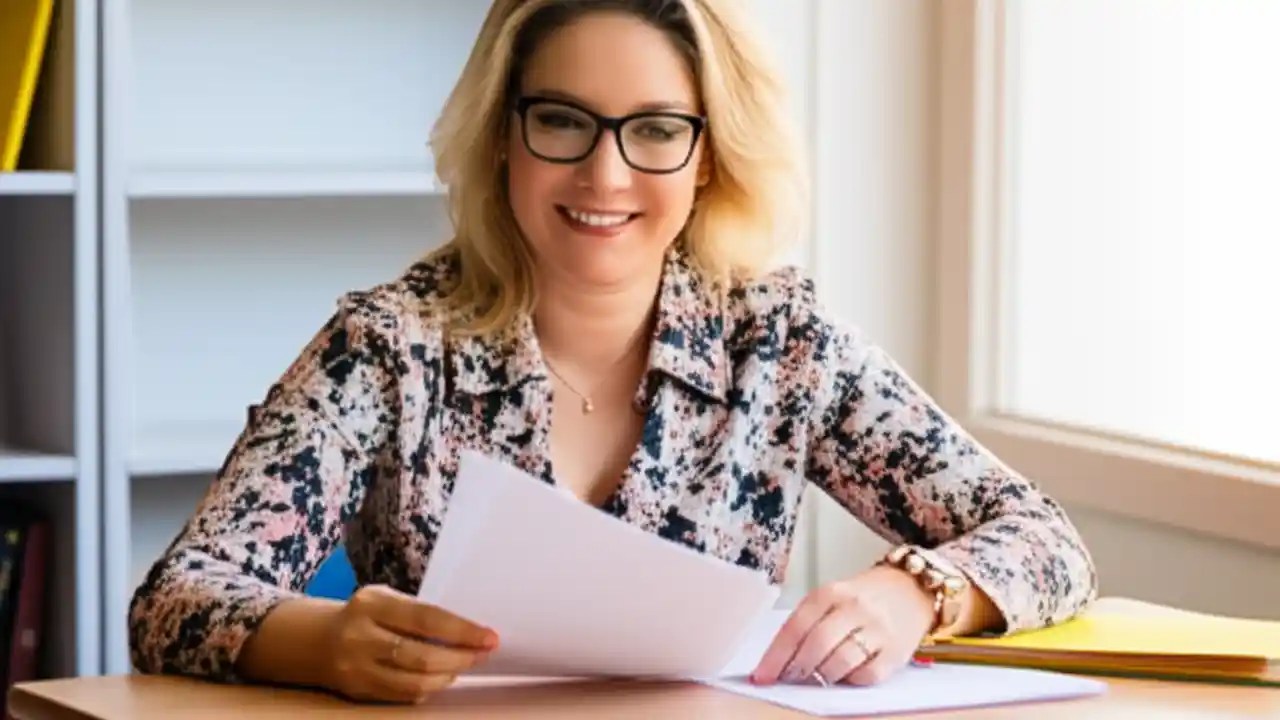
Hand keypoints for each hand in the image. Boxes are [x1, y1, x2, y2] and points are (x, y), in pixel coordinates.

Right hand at [320, 584, 498, 702]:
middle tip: (482, 655)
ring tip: (462, 666)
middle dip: (460, 657)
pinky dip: (427, 689)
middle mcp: (361, 636)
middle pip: (422, 655)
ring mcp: (357, 667)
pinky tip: (439, 678)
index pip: (426, 618)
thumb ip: (418, 613)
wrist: (315, 640)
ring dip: (447, 676)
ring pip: (413, 682)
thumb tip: (467, 632)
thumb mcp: (386, 600)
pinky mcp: (358, 691)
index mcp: (372, 604)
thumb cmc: (365, 615)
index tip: (490, 638)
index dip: (462, 630)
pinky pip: (401, 696)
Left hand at [751, 564, 935, 685]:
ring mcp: (877, 629)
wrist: (912, 588)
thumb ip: (808, 622)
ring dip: (820, 677)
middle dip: (795, 668)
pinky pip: (866, 675)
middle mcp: (854, 608)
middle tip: (787, 679)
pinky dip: (850, 680)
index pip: (796, 626)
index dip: (775, 655)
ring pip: (840, 662)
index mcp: (831, 592)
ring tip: (814, 678)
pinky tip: (844, 676)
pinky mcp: (896, 651)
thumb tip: (779, 660)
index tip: (762, 675)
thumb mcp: (832, 596)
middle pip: (816, 644)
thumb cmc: (864, 596)